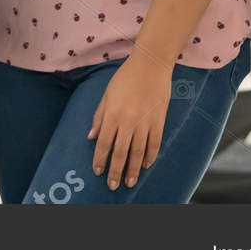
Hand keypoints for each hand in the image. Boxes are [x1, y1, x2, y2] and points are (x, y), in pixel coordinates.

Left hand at [88, 53, 173, 190]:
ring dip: (132, 170)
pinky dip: (150, 157)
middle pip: (120, 153)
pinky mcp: (159, 122)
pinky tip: (145, 165)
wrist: (151, 65)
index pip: (104, 143)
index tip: (98, 171)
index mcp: (112, 114)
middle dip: (115, 171)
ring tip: (129, 182)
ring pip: (138, 153)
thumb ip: (99, 117)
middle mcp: (128, 122)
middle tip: (113, 185)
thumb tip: (91, 137)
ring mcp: (145, 123)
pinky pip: (154, 144)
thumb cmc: (125, 77)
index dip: (100, 159)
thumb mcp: (106, 94)